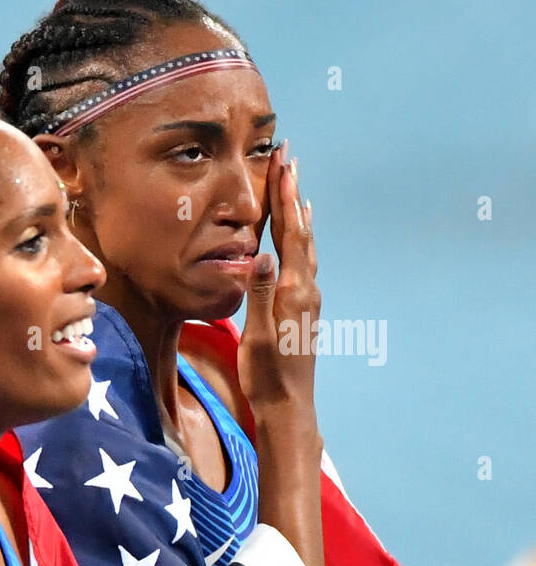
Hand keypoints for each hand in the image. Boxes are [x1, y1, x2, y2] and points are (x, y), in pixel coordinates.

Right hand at [237, 142, 320, 419]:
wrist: (289, 405)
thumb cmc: (268, 374)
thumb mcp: (259, 335)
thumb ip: (261, 294)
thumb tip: (261, 255)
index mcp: (293, 290)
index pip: (289, 233)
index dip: (284, 197)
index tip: (282, 164)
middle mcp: (306, 288)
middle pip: (300, 231)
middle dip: (292, 194)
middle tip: (288, 160)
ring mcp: (307, 298)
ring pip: (304, 244)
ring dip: (298, 213)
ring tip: (295, 187)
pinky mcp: (302, 308)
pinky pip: (303, 261)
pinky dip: (300, 239)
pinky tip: (299, 237)